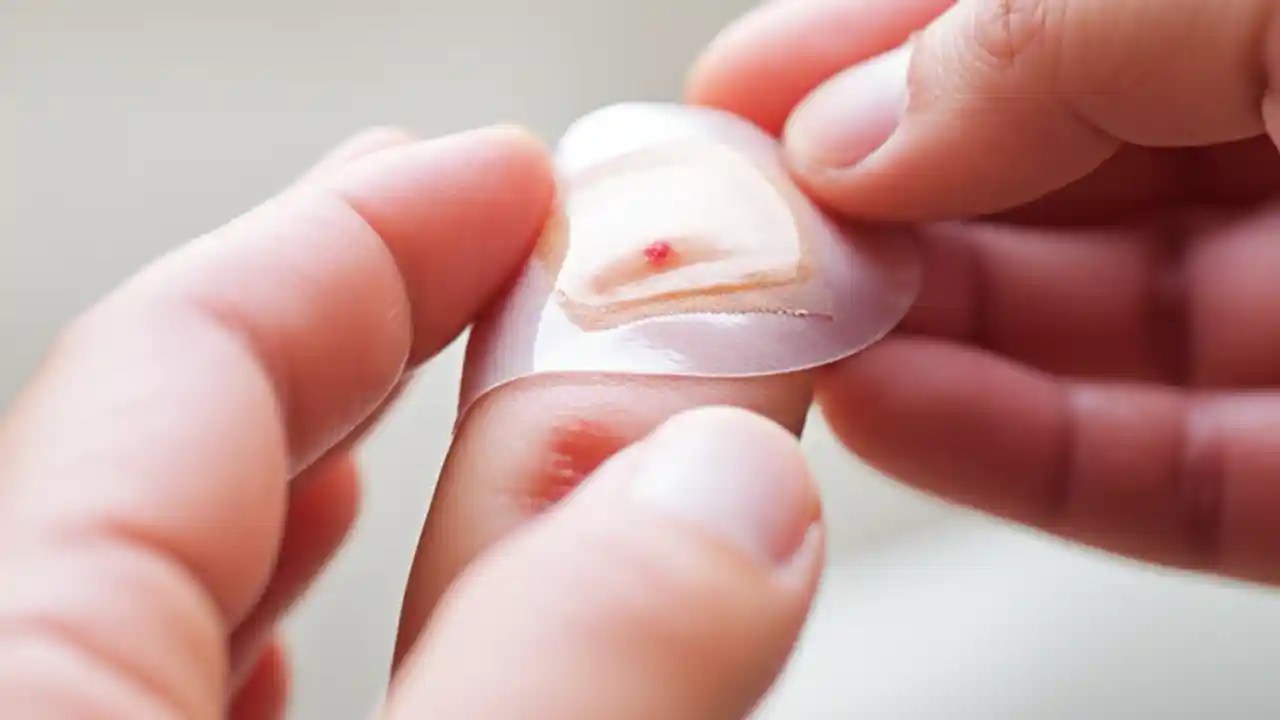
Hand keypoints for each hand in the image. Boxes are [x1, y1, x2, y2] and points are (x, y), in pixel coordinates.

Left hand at [0, 128, 821, 717]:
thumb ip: (571, 666)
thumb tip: (727, 488)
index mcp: (16, 686)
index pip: (179, 364)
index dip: (367, 243)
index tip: (513, 177)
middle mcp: (19, 714)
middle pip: (176, 455)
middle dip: (362, 330)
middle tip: (503, 256)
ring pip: (176, 589)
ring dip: (318, 487)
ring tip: (408, 420)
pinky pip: (172, 711)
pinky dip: (284, 653)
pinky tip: (321, 649)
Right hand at [690, 0, 1279, 583]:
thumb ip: (1061, 30)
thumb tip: (860, 129)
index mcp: (1268, 17)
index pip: (1047, 27)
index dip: (887, 52)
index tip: (748, 87)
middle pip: (1042, 187)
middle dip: (879, 206)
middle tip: (743, 227)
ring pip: (1077, 342)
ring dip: (907, 335)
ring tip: (779, 322)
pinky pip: (1156, 481)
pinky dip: (1003, 453)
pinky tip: (877, 410)